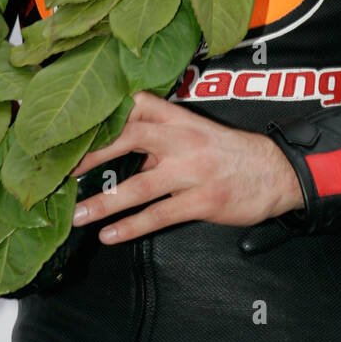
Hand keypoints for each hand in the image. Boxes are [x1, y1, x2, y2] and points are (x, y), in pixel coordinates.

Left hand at [69, 91, 303, 243]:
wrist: (278, 172)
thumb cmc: (232, 153)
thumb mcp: (196, 134)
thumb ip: (160, 141)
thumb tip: (124, 151)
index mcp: (180, 119)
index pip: (136, 106)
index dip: (104, 115)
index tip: (75, 128)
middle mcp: (183, 140)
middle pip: (129, 137)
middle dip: (93, 153)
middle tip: (62, 170)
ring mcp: (193, 171)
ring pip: (139, 185)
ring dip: (104, 202)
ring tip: (78, 215)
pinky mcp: (202, 201)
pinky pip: (159, 215)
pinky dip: (131, 227)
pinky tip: (110, 235)